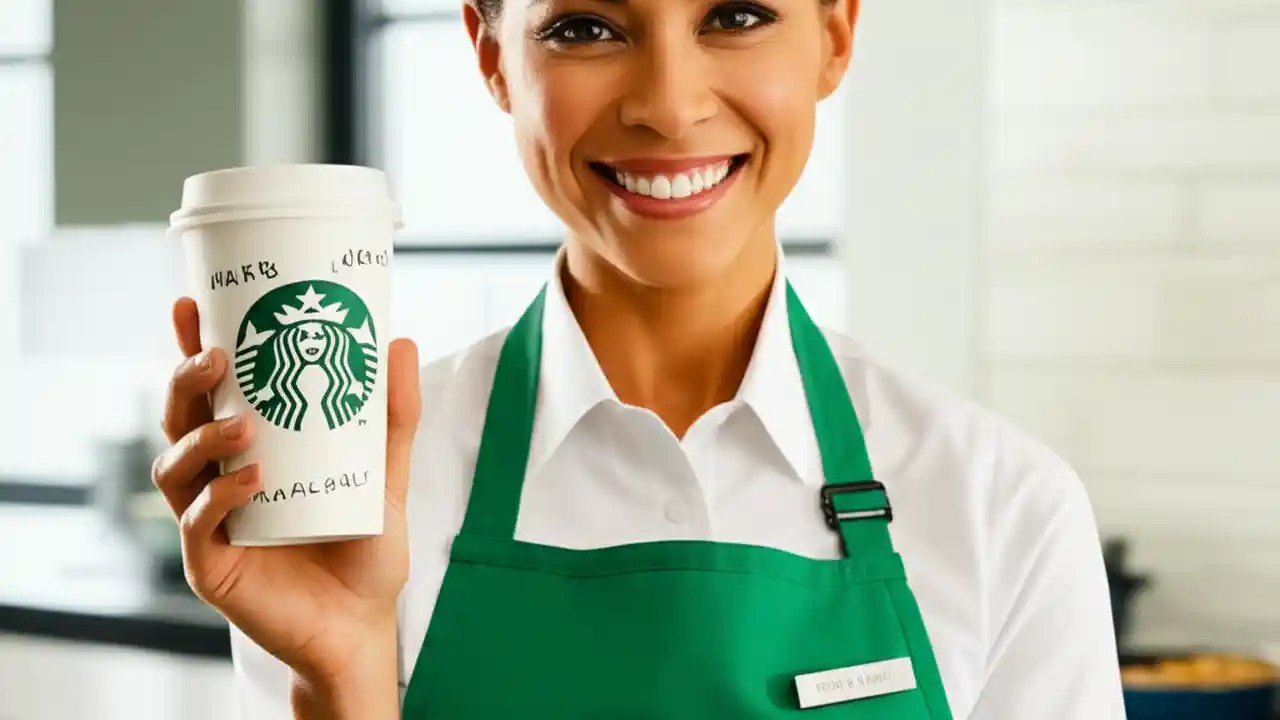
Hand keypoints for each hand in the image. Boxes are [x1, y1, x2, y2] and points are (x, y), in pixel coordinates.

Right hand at [152, 296, 420, 688]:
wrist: (362, 623)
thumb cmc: (364, 546)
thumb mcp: (386, 475)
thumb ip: (393, 418)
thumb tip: (398, 342)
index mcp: (248, 450)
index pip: (208, 393)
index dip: (189, 349)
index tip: (190, 306)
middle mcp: (217, 480)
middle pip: (178, 419)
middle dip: (186, 382)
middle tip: (216, 357)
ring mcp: (208, 523)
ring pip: (174, 467)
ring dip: (202, 437)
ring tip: (244, 423)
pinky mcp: (211, 565)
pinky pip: (195, 524)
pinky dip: (217, 497)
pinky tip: (250, 480)